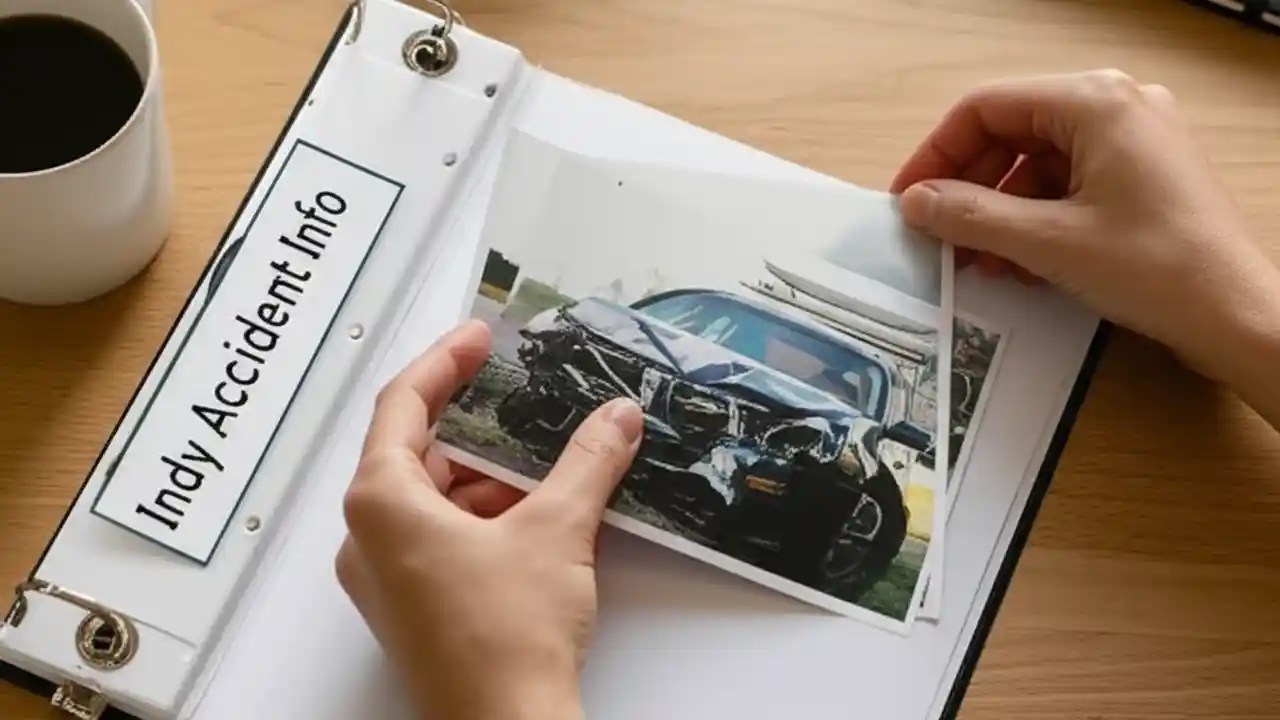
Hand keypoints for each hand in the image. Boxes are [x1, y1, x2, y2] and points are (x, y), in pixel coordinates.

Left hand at [335, 320, 643, 719]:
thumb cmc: (503, 646)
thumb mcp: (557, 531)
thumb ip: (588, 463)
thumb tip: (613, 421)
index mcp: (381, 504)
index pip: (402, 404)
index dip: (444, 361)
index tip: (477, 337)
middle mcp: (369, 538)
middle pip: (418, 451)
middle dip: (481, 427)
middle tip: (525, 397)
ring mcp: (387, 576)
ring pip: (434, 498)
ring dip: (490, 478)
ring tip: (550, 467)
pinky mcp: (413, 605)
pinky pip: (441, 537)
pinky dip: (486, 517)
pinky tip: (539, 517)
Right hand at [891, 69, 1279, 388]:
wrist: (1238, 316)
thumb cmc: (1158, 269)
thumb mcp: (1046, 242)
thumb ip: (970, 216)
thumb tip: (915, 202)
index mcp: (1095, 102)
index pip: (986, 108)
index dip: (937, 154)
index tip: (907, 199)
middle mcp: (1117, 106)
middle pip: (1011, 132)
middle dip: (968, 187)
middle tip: (935, 235)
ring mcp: (1134, 139)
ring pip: (1037, 162)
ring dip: (997, 210)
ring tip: (973, 260)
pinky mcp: (1142, 174)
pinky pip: (1068, 183)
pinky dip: (1033, 218)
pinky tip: (1014, 262)